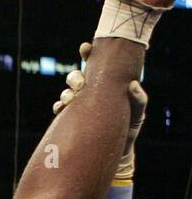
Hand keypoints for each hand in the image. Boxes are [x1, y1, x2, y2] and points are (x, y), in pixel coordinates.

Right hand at [53, 41, 147, 168]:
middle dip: (75, 77)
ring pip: (66, 91)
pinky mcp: (71, 118)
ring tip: (71, 98)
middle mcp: (90, 92)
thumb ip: (139, 99)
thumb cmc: (130, 127)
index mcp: (105, 84)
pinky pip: (59, 109)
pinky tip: (62, 109)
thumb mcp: (138, 113)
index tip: (85, 48)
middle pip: (76, 76)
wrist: (118, 150)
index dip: (88, 53)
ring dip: (66, 92)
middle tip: (80, 84)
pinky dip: (58, 107)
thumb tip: (133, 84)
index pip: (94, 64)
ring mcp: (79, 105)